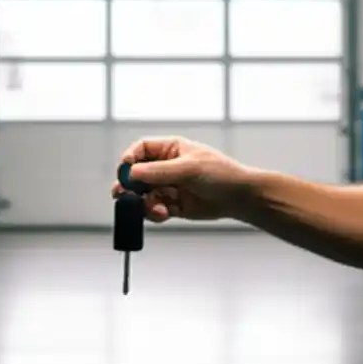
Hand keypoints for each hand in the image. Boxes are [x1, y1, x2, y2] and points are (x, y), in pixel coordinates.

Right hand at [112, 136, 256, 222]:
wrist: (239, 198)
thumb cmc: (221, 174)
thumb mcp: (189, 168)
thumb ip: (160, 171)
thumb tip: (133, 172)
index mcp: (171, 149)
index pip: (141, 149)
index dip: (129, 158)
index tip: (124, 171)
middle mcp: (166, 167)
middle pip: (137, 175)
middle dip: (129, 185)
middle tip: (123, 195)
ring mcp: (168, 186)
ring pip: (143, 195)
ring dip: (144, 203)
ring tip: (156, 208)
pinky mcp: (172, 205)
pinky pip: (154, 209)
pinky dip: (154, 213)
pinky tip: (164, 214)